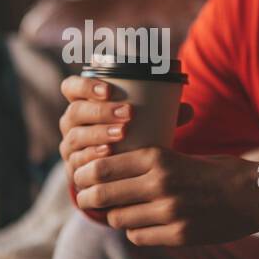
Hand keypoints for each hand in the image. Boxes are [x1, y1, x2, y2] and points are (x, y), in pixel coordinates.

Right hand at [57, 74, 191, 180]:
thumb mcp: (144, 121)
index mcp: (82, 103)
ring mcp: (70, 146)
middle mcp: (72, 123)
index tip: (110, 89)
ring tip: (122, 133)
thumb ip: (163, 114)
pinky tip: (108, 154)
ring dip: (98, 133)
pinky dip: (92, 157)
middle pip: (76, 112)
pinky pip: (77, 161)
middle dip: (101, 111)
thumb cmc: (132, 135)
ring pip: (76, 137)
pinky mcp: (73, 168)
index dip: (85, 86)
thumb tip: (188, 110)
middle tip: (128, 113)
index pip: (71, 87)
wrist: (118, 172)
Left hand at [72, 146, 258, 246]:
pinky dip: (136, 231)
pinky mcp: (179, 235)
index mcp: (158, 158)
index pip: (103, 167)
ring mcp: (169, 212)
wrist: (255, 195)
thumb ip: (147, 164)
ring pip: (118, 219)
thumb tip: (107, 171)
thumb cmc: (216, 171)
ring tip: (121, 210)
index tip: (79, 178)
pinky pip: (139, 236)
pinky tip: (144, 224)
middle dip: (89, 198)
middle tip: (86, 198)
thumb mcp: (179, 155)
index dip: (84, 175)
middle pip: (102, 194)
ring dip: (116, 216)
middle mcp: (160, 184)